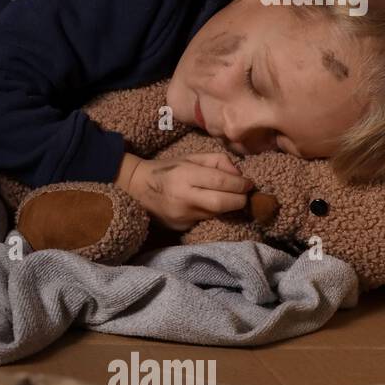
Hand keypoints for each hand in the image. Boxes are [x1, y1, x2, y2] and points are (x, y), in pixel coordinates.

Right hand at [116, 152, 252, 230]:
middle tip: (244, 194)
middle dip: (240, 199)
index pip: (222, 182)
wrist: (136, 188)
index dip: (241, 184)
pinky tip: (208, 206)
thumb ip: (218, 161)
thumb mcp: (191, 157)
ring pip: (217, 214)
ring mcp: (182, 216)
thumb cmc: (167, 169)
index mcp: (185, 175)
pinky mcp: (181, 227)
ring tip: (229, 198)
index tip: (248, 183)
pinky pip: (206, 220)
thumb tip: (239, 175)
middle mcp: (184, 197)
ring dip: (228, 207)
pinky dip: (212, 214)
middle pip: (224, 203)